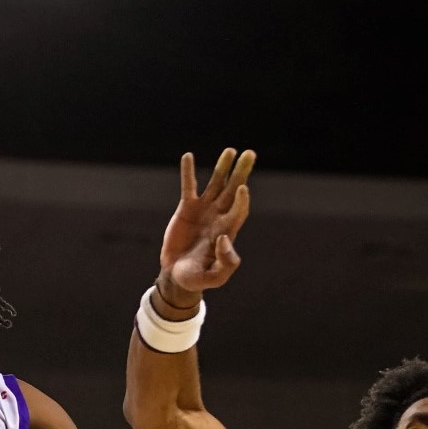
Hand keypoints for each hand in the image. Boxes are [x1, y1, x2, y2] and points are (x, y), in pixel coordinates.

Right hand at [159, 148, 254, 298]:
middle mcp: (219, 216)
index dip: (241, 200)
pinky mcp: (186, 208)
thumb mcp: (216, 277)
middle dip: (241, 172)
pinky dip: (188, 172)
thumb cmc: (198, 278)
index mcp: (228, 231)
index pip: (239, 210)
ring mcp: (204, 210)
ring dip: (223, 167)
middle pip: (233, 189)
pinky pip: (189, 186)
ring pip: (216, 184)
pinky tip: (188, 156)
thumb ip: (226, 262)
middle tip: (250, 153)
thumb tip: (224, 238)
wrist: (178, 275)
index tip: (242, 188)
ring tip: (230, 151)